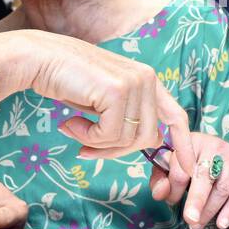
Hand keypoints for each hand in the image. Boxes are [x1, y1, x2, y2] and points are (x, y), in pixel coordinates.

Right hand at [8, 31, 195, 173]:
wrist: (38, 60)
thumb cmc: (67, 81)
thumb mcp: (105, 102)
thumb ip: (128, 118)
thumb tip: (152, 145)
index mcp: (147, 79)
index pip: (175, 115)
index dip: (184, 144)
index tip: (189, 168)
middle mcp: (147, 78)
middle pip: (147, 137)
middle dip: (116, 150)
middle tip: (86, 148)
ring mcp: (135, 83)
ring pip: (128, 140)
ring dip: (97, 143)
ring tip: (74, 128)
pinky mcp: (118, 91)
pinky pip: (109, 135)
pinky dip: (87, 137)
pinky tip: (70, 123)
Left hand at [149, 133, 228, 228]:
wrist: (215, 154)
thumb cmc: (187, 162)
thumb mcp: (169, 166)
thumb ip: (160, 180)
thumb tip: (159, 195)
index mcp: (190, 142)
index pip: (181, 169)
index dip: (174, 190)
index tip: (171, 202)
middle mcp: (213, 145)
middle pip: (204, 177)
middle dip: (196, 201)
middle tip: (190, 219)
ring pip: (221, 188)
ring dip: (209, 211)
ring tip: (197, 225)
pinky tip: (221, 224)